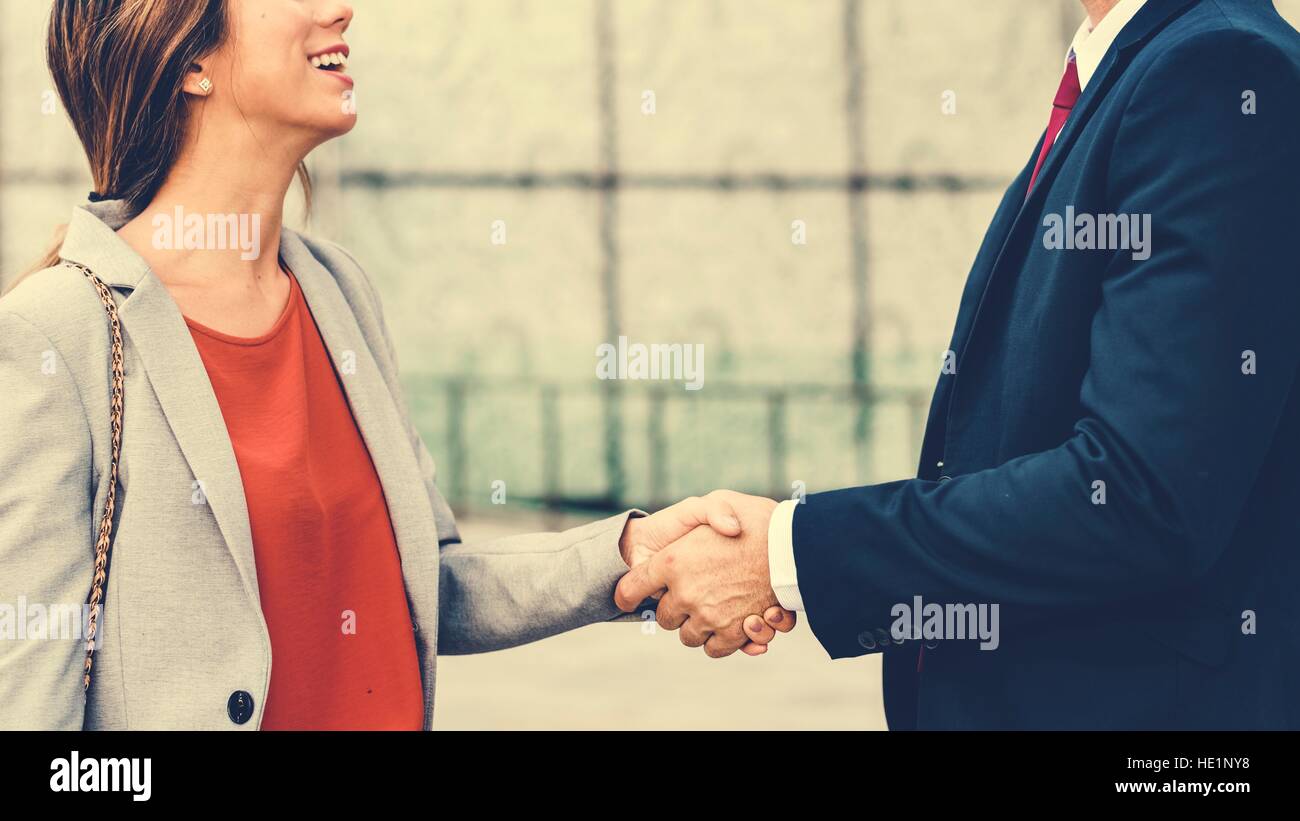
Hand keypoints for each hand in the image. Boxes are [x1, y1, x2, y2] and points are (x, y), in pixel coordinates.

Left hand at [616, 491, 792, 657]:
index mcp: (672, 561)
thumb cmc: (757, 517)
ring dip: (697, 625)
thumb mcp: (719, 501)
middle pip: (664, 617)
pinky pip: (715, 648)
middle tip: (691, 592)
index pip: (632, 588)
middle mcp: (686, 593)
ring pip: (688, 636)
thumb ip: (694, 519)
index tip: (628, 595)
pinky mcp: (733, 632)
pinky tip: (731, 623)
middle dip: (674, 607)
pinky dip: (720, 640)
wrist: (794, 542)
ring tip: (713, 608)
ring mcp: (709, 615)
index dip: (628, 592)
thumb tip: (696, 537)